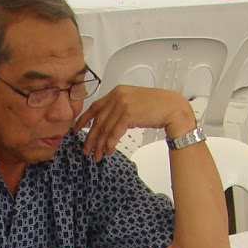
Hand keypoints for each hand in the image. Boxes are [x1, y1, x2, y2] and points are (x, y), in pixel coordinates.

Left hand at [75, 86, 195, 159]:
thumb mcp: (133, 102)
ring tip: (96, 155)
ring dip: (100, 145)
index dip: (83, 119)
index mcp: (116, 91)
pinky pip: (114, 133)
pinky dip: (110, 144)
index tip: (76, 128)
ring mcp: (122, 104)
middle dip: (90, 137)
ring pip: (105, 128)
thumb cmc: (156, 106)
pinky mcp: (128, 114)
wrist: (172, 107)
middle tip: (85, 149)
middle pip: (98, 120)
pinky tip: (108, 151)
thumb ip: (119, 108)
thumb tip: (107, 123)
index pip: (95, 106)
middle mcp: (117, 96)